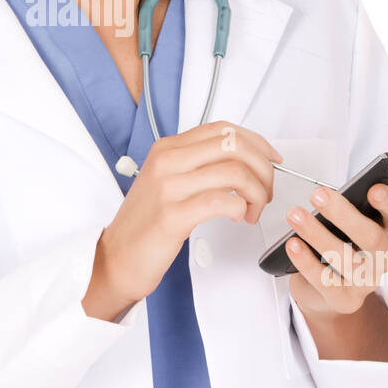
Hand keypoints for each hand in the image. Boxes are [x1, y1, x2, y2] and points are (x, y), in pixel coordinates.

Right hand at [86, 121, 281, 317]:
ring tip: (252, 210)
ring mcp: (168, 187)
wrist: (116, 258)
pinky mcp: (173, 216)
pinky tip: (237, 217)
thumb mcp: (168, 181)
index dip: (257, 142)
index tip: (272, 159)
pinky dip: (240, 208)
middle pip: (234, 146)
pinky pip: (222, 200)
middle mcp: (167, 161)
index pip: (224, 130)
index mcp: (167, 148)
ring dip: (256, 193)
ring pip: (235, 172)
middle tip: (265, 191)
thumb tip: (243, 158)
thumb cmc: (146, 224)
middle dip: (263, 169)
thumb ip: (198, 165)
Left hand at [283, 182, 387, 316]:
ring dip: (317, 234)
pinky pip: (325, 281)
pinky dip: (306, 261)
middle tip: (318, 195)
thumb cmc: (340, 243)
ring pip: (345, 258)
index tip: (373, 189)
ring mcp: (367, 282)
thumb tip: (327, 195)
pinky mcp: (346, 300)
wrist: (325, 289)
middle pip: (371, 237)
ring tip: (295, 215)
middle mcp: (385, 258)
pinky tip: (293, 244)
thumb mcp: (349, 222)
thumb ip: (349, 208)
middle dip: (343, 214)